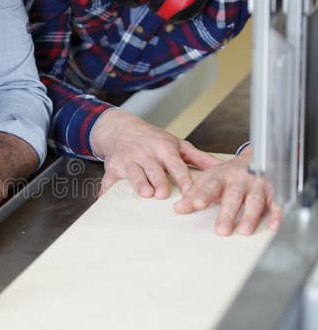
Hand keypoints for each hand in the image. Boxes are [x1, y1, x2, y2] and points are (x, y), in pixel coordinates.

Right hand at [92, 109, 220, 197]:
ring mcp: (128, 160)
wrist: (122, 129)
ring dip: (138, 183)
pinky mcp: (112, 168)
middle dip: (158, 180)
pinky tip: (107, 200)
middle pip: (153, 168)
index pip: (175, 163)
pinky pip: (109, 180)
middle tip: (164, 194)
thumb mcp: (177, 144)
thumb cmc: (153, 140)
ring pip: (133, 173)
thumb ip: (198, 158)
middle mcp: (145, 153)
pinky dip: (107, 191)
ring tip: (145, 194)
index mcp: (163, 147)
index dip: (182, 177)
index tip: (189, 190)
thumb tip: (222, 166)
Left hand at [174, 150, 282, 234]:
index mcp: (222, 177)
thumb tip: (179, 209)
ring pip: (254, 201)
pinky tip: (274, 226)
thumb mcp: (210, 179)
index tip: (196, 204)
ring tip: (244, 230)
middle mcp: (240, 180)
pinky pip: (277, 203)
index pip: (210, 186)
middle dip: (227, 214)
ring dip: (250, 216)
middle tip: (221, 230)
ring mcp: (258, 185)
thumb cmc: (230, 173)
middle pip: (233, 197)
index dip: (203, 195)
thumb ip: (195, 194)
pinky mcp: (274, 191)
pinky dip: (277, 214)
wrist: (256, 157)